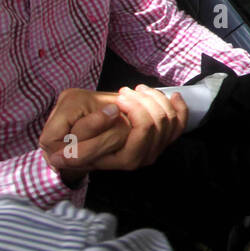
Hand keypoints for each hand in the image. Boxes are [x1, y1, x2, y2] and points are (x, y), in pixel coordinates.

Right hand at [45, 85, 186, 175]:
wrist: (80, 138)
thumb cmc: (74, 130)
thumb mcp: (70, 127)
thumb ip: (87, 129)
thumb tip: (112, 115)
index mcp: (120, 159)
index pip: (141, 134)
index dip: (135, 110)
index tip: (117, 99)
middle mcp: (138, 159)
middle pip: (156, 124)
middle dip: (142, 101)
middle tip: (122, 92)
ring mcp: (150, 151)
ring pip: (167, 120)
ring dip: (153, 99)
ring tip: (134, 91)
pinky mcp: (159, 141)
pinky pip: (179, 123)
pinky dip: (179, 107)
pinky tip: (173, 96)